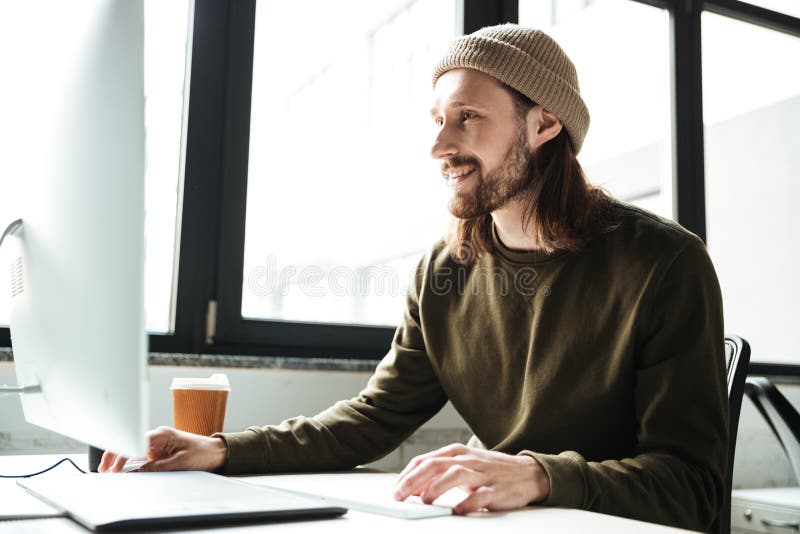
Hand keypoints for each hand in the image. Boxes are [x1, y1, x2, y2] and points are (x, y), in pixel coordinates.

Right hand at [98, 426, 227, 472]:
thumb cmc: (203, 453)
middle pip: (129, 442)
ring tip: (108, 470)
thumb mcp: (180, 463)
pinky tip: (122, 469)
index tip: (112, 466)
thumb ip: (158, 466)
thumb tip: (140, 471)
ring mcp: (157, 444)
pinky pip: (140, 455)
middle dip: (114, 454)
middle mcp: (157, 437)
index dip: (121, 453)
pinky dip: (130, 462)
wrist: (216, 452)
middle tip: (103, 468)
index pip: (134, 440)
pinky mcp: (159, 451)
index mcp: (162, 434)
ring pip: (132, 449)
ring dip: (121, 458)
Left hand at [392, 443, 549, 513]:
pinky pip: (480, 495)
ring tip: (425, 500)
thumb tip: (412, 487)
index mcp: (457, 453)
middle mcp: (468, 460)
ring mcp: (483, 474)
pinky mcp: (497, 490)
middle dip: (414, 480)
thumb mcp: (463, 465)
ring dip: (437, 487)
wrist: (527, 473)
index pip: (425, 460)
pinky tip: (457, 509)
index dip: (407, 475)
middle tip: (400, 495)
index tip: (395, 489)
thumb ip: (439, 472)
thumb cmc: (490, 470)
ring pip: (456, 474)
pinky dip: (467, 502)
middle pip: (436, 465)